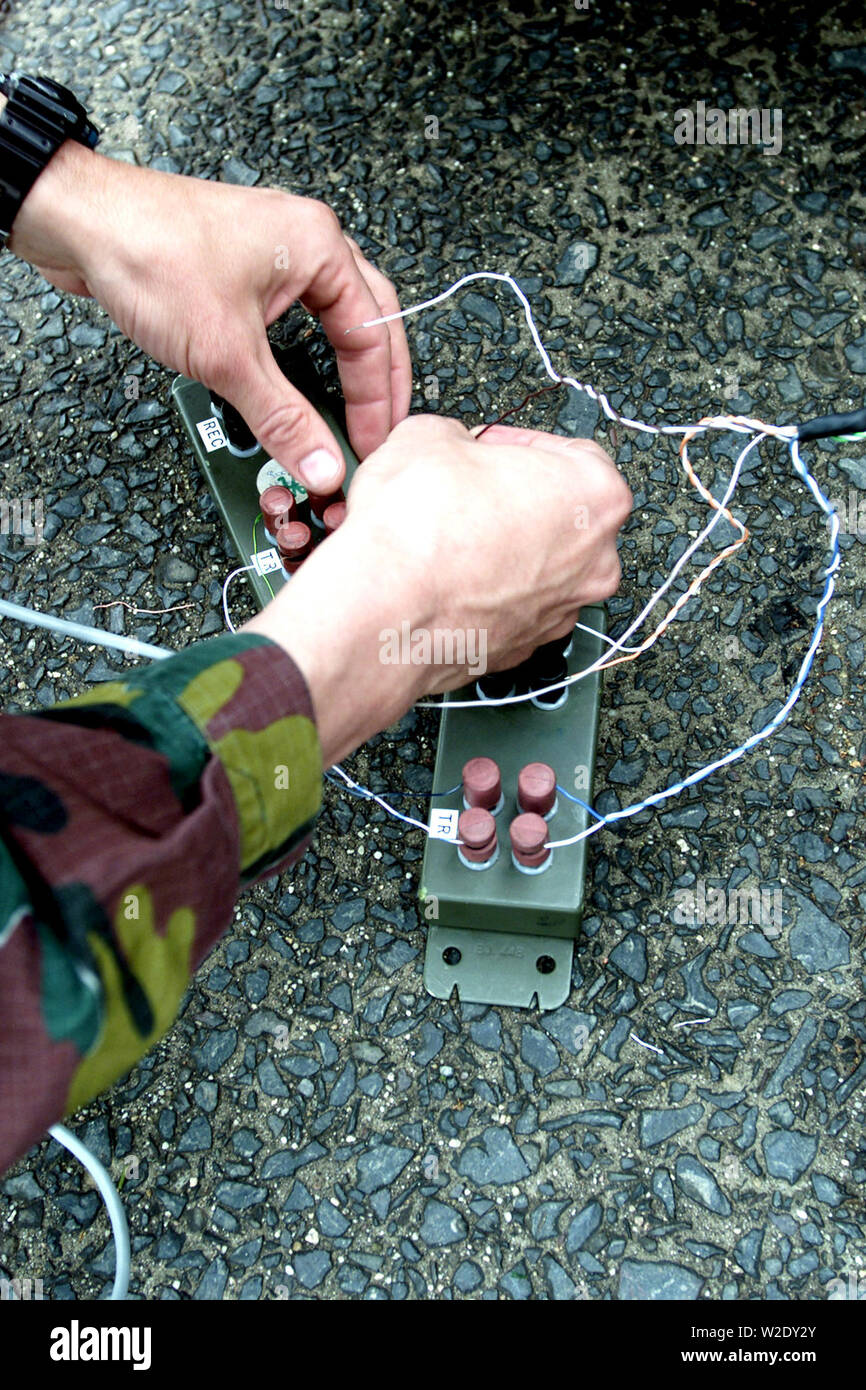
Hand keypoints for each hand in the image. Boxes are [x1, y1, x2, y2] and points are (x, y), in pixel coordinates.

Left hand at [8, 138, 410, 493]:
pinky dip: (299, 353)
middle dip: (375, 381)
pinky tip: (294, 378)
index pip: (373, 334)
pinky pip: (289, 315)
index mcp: (320, 245)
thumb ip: (282, 416)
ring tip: (348, 408)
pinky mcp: (239, 267)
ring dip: (340, 363)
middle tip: (379, 431)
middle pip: (366, 319)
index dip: (376, 400)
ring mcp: (271, 251)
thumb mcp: (227, 354)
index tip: (371, 444)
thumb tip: (321, 462)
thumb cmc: (149, 254)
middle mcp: (304, 240)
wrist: (79, 222)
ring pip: (329, 315)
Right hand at [243, 415, 632, 764]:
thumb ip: (457, 437)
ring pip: (539, 569)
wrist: (385, 611)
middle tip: (468, 492)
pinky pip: (512, 608)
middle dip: (515, 501)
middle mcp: (594, 560)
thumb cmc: (418, 529)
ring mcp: (561, 611)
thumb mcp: (428, 436)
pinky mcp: (524, 649)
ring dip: (503, 551)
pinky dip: (486, 594)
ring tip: (450, 538)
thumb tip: (450, 446)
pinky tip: (447, 579)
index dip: (518, 446)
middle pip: (561, 517)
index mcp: (595, 494)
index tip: (489, 450)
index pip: (571, 455)